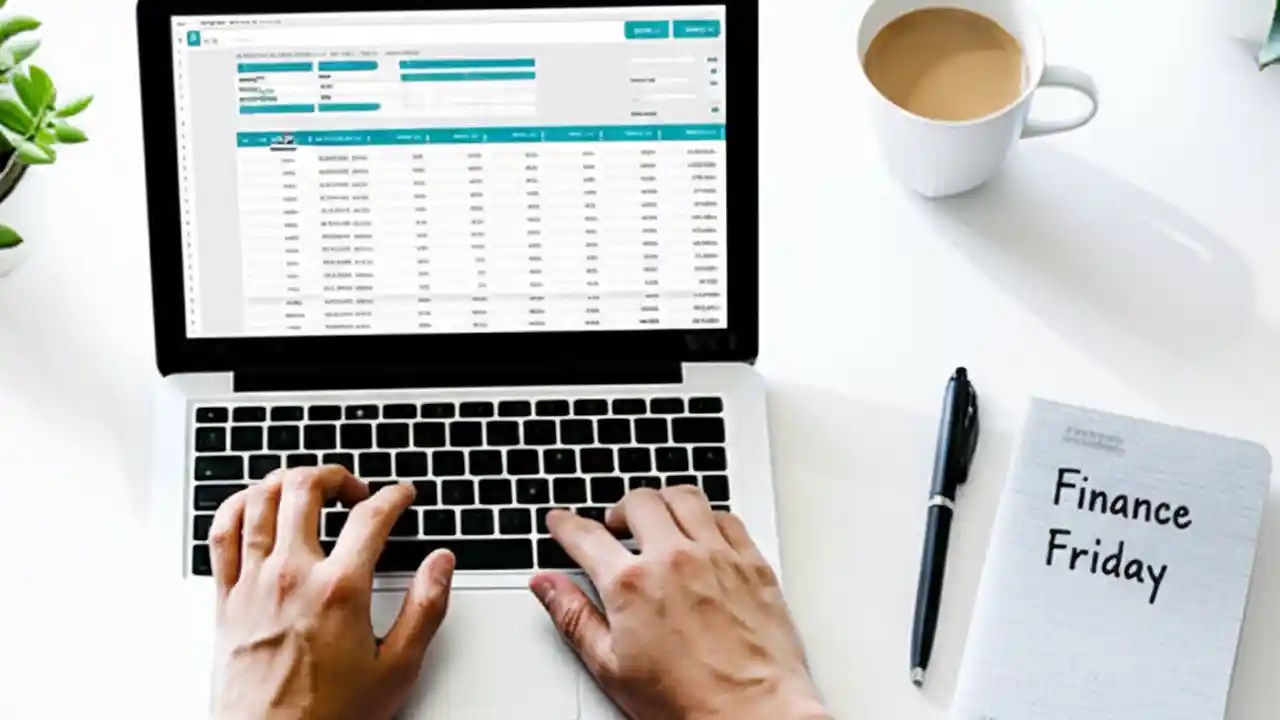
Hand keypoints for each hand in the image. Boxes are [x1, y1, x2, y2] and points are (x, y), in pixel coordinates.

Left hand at [207, 466, 455, 719]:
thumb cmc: (328, 717)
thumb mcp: (397, 669)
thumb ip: (426, 608)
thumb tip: (441, 564)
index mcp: (339, 591)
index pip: (372, 517)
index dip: (394, 496)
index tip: (403, 495)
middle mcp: (292, 576)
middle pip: (308, 489)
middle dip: (338, 476)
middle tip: (356, 490)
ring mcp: (252, 583)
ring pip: (262, 499)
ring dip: (290, 480)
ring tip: (311, 488)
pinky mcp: (225, 598)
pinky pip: (222, 532)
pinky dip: (240, 506)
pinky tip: (257, 505)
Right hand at [529, 487, 828, 719]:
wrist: (755, 715)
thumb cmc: (687, 703)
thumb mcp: (611, 667)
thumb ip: (574, 617)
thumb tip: (546, 586)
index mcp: (632, 584)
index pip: (586, 536)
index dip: (566, 525)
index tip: (560, 521)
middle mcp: (674, 559)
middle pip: (638, 502)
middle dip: (618, 509)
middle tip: (612, 524)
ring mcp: (717, 556)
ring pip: (684, 497)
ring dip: (663, 502)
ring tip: (655, 518)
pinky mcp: (752, 563)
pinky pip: (727, 517)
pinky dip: (707, 516)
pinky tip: (701, 531)